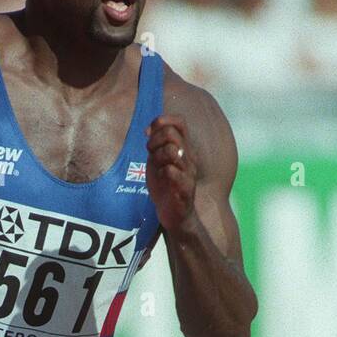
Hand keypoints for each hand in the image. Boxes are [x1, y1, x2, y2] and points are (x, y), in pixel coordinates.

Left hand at [145, 115, 196, 233]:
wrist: (175, 215)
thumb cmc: (166, 186)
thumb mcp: (158, 160)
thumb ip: (156, 144)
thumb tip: (150, 128)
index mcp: (184, 147)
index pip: (180, 122)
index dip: (162, 121)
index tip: (147, 133)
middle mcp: (189, 156)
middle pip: (171, 133)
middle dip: (155, 140)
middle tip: (150, 152)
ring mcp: (188, 172)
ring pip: (172, 150)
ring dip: (158, 156)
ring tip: (156, 166)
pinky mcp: (184, 187)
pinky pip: (171, 171)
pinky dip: (161, 172)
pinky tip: (160, 178)